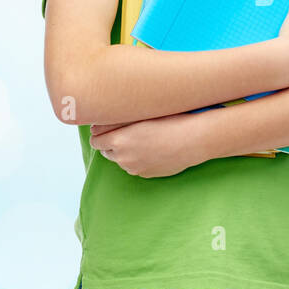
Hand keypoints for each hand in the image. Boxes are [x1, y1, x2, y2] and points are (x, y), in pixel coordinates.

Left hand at [87, 112, 204, 177]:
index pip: (96, 140)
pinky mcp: (146, 174)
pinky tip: (150, 150)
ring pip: (120, 160)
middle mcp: (123, 157)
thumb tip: (98, 124)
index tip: (104, 128)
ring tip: (139, 140)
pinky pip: (134, 167)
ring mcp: (135, 168)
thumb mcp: (140, 114)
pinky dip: (137, 159)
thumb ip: (117, 120)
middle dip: (110, 142)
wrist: (192, 139)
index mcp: (119, 140)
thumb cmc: (168, 120)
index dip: (99, 133)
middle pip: (105, 152)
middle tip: (122, 132)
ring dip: (124, 152)